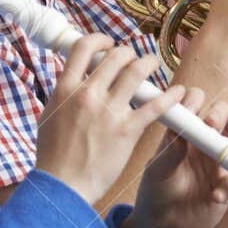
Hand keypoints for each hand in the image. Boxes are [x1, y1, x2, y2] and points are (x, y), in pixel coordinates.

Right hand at [34, 33, 187, 204]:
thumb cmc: (54, 156)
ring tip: (155, 65)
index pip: (84, 47)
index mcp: (65, 89)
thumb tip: (73, 80)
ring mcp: (109, 112)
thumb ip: (64, 95)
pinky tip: (178, 93)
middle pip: (116, 56)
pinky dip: (170, 96)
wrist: (63, 187)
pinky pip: (155, 105)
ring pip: (137, 72)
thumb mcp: (50, 116)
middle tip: (136, 60)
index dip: (100, 40)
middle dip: (130, 53)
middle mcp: (87, 95)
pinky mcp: (127, 130)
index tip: (109, 44)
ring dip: (150, 63)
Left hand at [120, 94, 227, 227]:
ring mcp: (219, 164)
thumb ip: (169, 153)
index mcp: (184, 133)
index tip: (191, 107)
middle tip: (211, 124)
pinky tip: (214, 196)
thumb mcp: (156, 171)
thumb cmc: (155, 193)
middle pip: (222, 116)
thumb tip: (180, 133)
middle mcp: (204, 143)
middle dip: (220, 114)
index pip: (195, 104)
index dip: (195, 100)